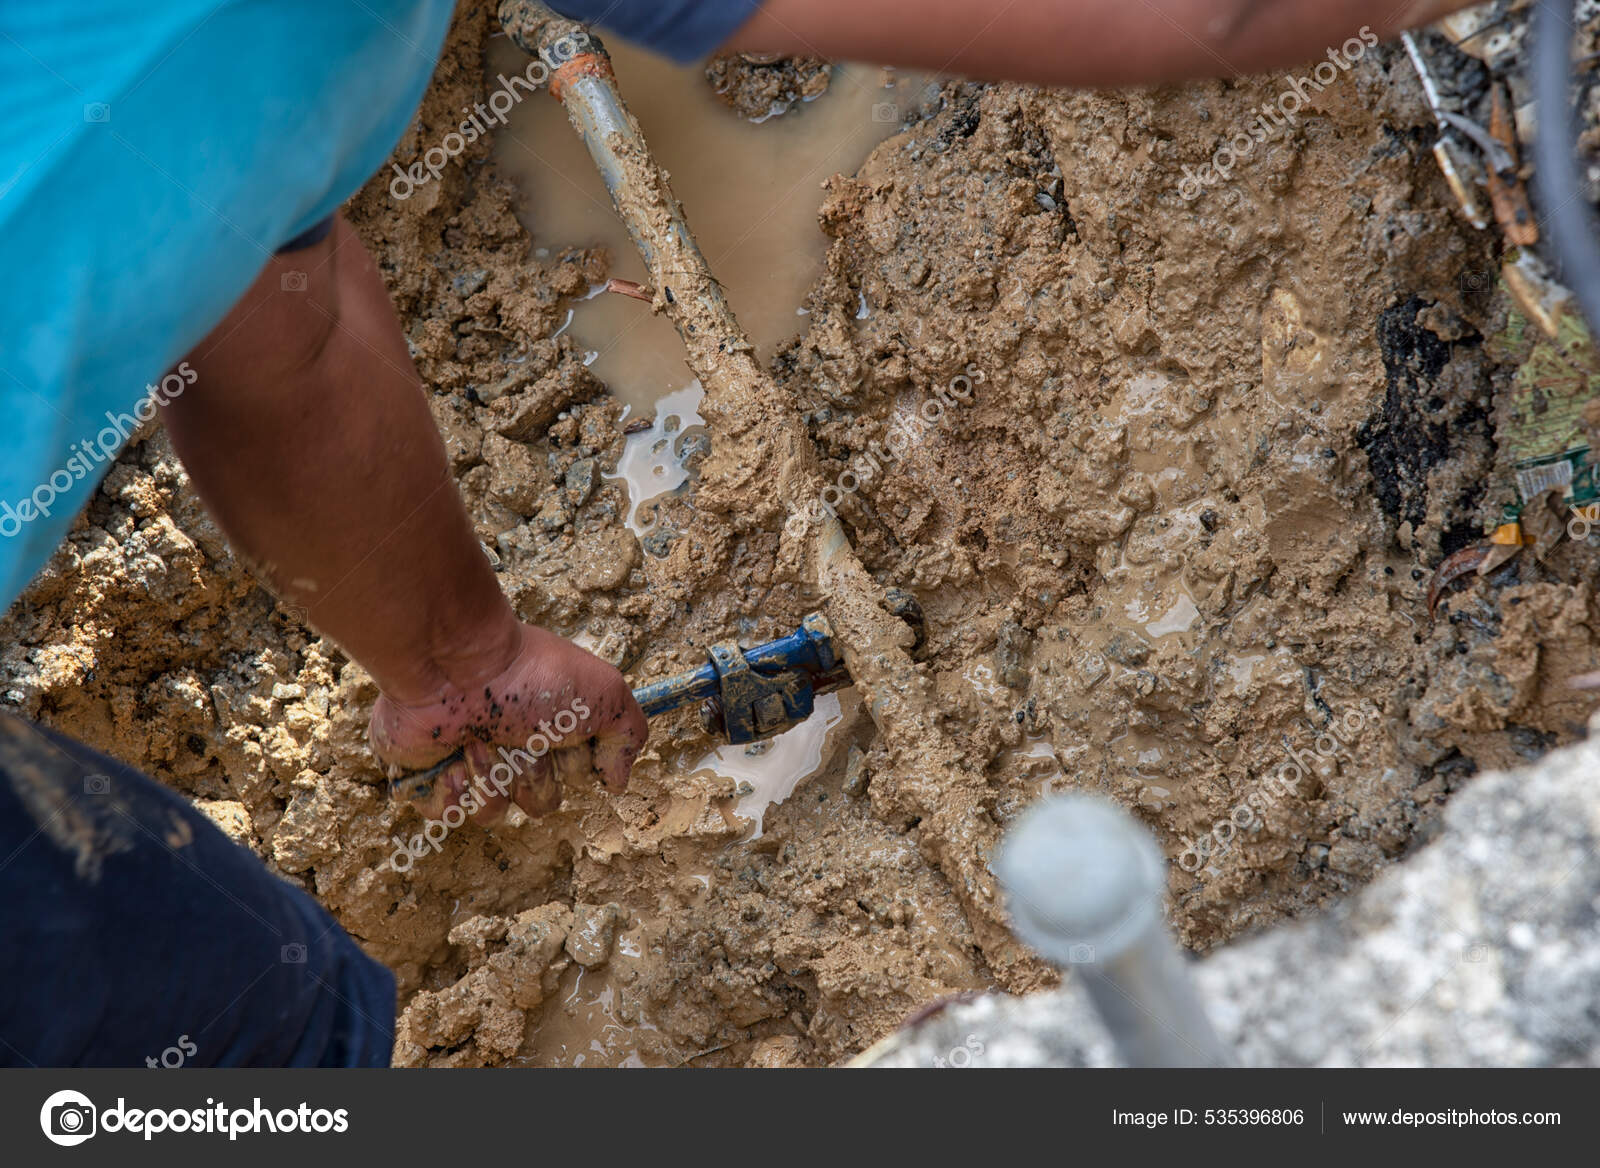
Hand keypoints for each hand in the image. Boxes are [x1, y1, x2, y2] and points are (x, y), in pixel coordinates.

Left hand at [369, 624, 646, 822]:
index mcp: (550, 730)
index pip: (576, 777)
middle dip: (535, 773)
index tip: (566, 732)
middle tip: (522, 736)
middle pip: (540, 801)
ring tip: (480, 740)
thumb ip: (629, 735)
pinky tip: (454, 758)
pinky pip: (449, 814)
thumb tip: (616, 783)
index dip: (575, 763)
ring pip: (495, 813)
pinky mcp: (429, 776)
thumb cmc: (532, 676)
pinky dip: (454, 791)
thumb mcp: (606, 693)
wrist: (458, 666)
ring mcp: (470, 763)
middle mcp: (513, 747)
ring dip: (494, 777)